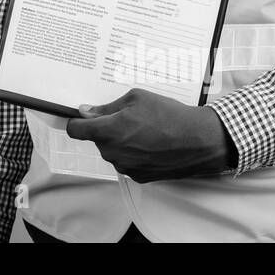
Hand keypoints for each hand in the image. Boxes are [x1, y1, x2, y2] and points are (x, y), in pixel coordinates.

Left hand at [65, 89, 234, 182]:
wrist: (199, 140)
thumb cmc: (169, 115)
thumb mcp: (136, 98)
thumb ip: (107, 107)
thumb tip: (87, 112)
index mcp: (107, 132)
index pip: (75, 130)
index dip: (75, 121)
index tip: (80, 116)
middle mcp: (112, 153)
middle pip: (97, 139)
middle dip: (106, 127)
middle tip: (128, 117)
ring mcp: (126, 167)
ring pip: (113, 151)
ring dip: (121, 141)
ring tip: (145, 129)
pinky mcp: (140, 177)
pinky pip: (128, 161)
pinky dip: (134, 153)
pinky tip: (152, 143)